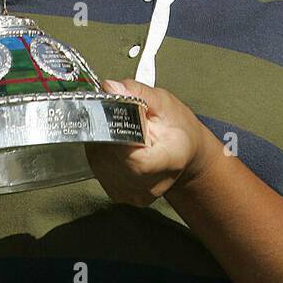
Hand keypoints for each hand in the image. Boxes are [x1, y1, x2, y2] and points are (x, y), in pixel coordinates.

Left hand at [85, 78, 212, 207]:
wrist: (183, 153)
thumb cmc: (177, 127)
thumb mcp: (164, 102)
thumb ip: (136, 93)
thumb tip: (110, 87)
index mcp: (170, 160)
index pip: (136, 160)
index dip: (118, 135)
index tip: (116, 114)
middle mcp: (152, 184)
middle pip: (113, 159)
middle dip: (108, 132)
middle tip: (119, 117)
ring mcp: (135, 194)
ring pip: (100, 162)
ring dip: (103, 141)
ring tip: (120, 130)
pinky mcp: (120, 195)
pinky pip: (98, 168)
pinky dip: (102, 151)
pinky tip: (116, 143)